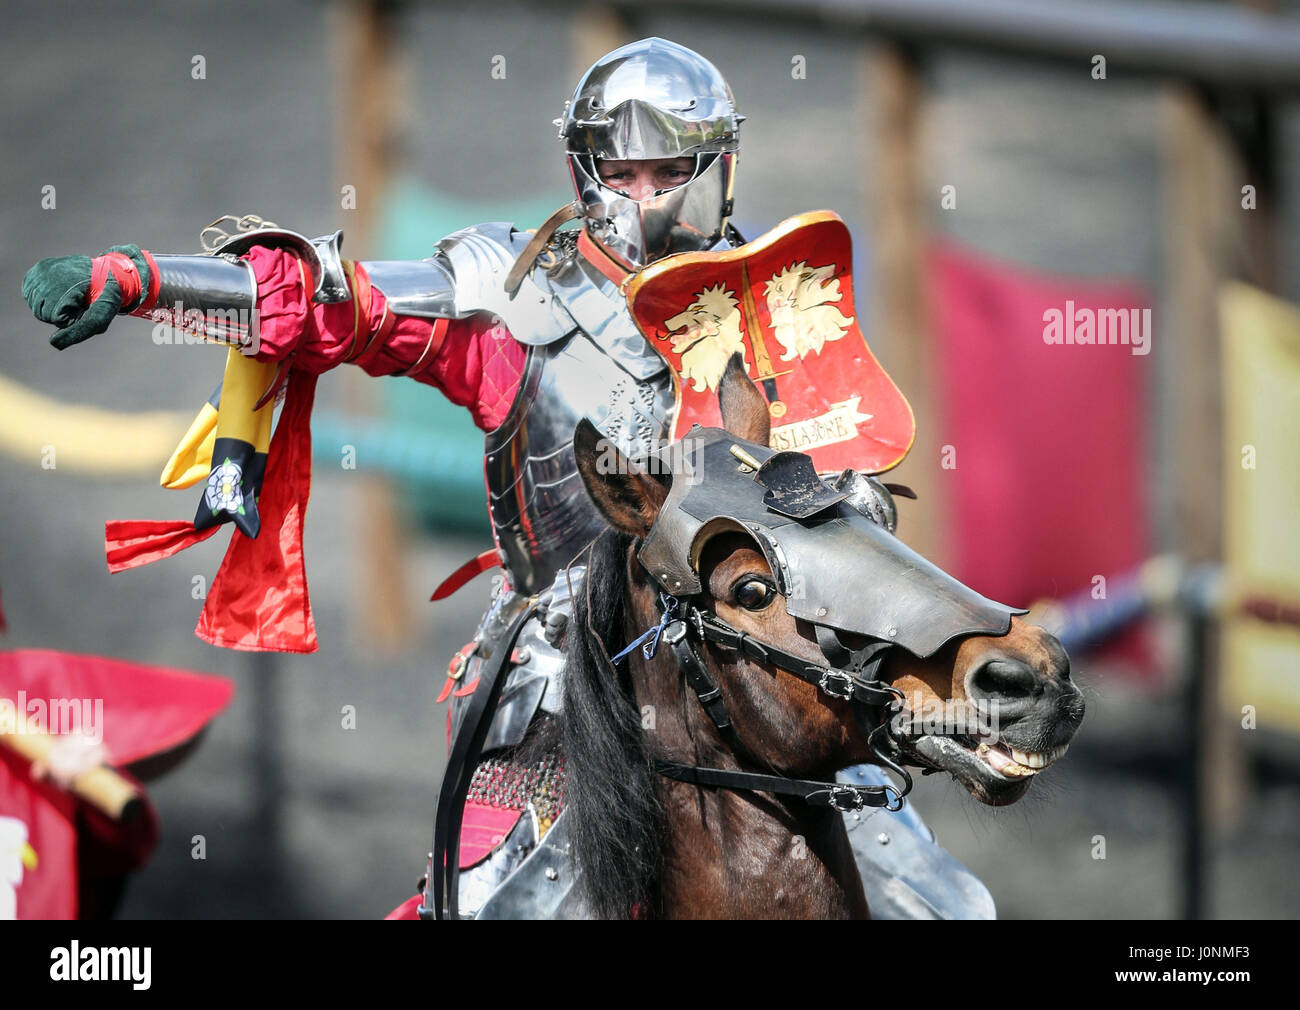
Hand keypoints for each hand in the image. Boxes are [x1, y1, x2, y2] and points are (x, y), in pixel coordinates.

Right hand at [22, 244, 149, 349]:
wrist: (107, 273)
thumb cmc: (105, 298)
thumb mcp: (101, 317)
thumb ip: (81, 331)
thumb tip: (53, 343)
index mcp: (70, 282)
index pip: (55, 318)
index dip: (71, 319)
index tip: (85, 306)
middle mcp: (53, 271)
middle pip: (41, 312)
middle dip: (59, 313)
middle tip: (78, 301)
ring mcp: (44, 268)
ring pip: (34, 304)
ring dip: (50, 306)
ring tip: (69, 295)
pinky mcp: (38, 268)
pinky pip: (29, 293)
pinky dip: (42, 298)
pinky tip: (58, 292)